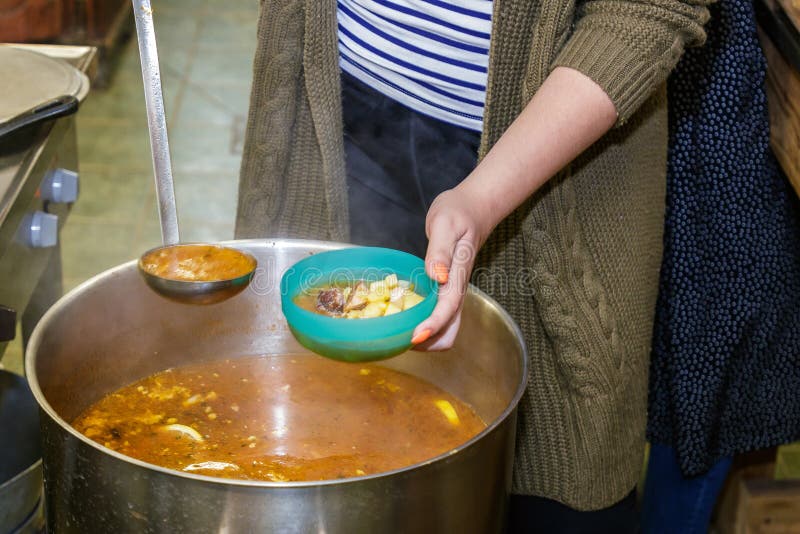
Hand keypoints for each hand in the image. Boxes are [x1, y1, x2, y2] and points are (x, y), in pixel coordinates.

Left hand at [411, 187, 492, 350]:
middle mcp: (457, 288)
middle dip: (430, 342)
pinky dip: (424, 325)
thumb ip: (440, 250)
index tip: (415, 336)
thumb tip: (436, 276)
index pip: (448, 308)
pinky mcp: (447, 289)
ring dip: (426, 338)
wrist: (473, 208)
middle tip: (402, 339)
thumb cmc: (458, 213)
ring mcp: (453, 291)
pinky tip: (405, 317)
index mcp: (457, 274)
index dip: (433, 325)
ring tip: (399, 333)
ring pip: (446, 328)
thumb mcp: (445, 224)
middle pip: (451, 330)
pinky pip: (438, 316)